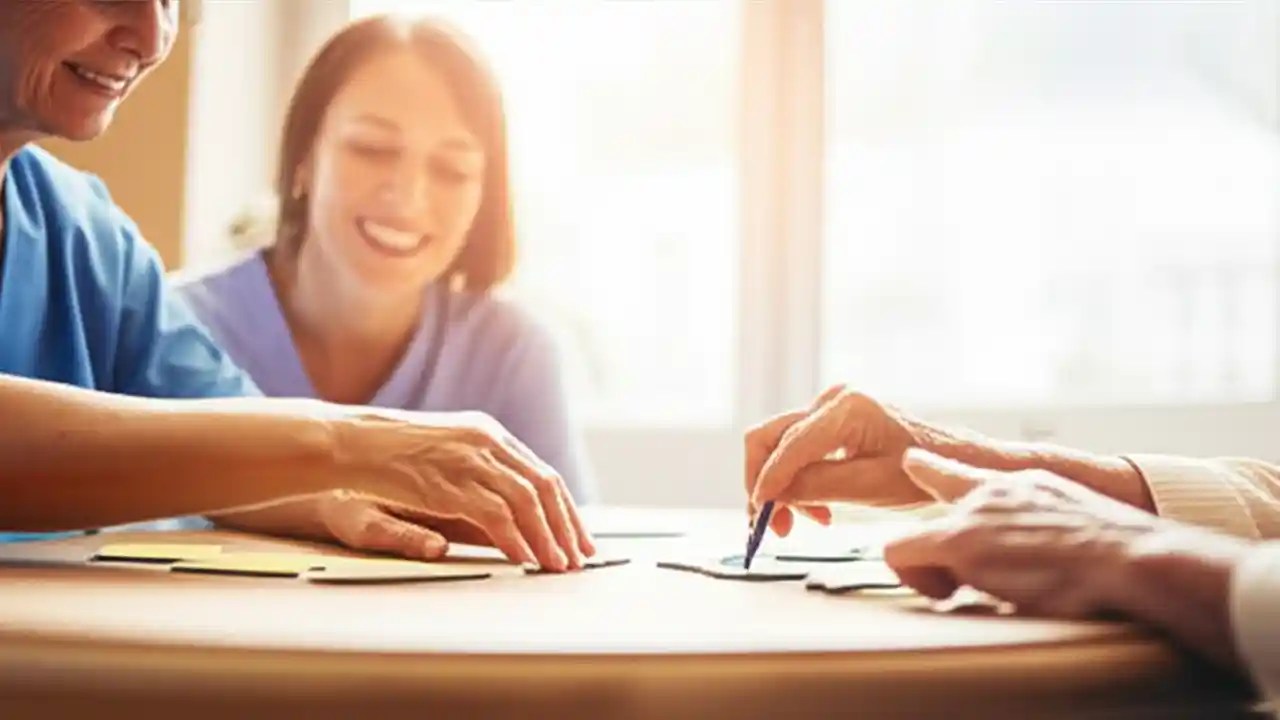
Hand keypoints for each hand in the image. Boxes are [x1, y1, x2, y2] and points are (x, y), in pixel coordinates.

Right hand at [335, 409, 594, 571]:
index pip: (543, 473)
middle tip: (580, 558)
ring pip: (527, 501)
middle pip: (545, 486)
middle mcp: (488, 442)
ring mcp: (470, 460)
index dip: (565, 509)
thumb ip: (480, 467)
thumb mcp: (447, 449)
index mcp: (491, 434)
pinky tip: (523, 558)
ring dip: (546, 537)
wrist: (352, 442)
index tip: (579, 538)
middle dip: (567, 526)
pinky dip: (515, 538)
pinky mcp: (450, 482)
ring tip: (556, 566)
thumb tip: (515, 498)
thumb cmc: (395, 452)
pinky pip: (496, 514)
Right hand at [745, 385, 933, 535]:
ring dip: (780, 485)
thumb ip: (817, 486)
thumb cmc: (920, 475)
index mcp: (847, 407)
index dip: (767, 481)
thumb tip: (772, 494)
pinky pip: (796, 448)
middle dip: (764, 482)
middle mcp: (832, 399)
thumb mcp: (870, 487)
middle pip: (769, 436)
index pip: (788, 445)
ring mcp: (829, 406)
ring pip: (778, 445)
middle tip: (772, 523)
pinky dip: (796, 479)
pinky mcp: (830, 420)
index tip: (758, 516)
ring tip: (801, 521)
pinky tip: (816, 508)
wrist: (951, 463)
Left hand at [885, 450, 1248, 666]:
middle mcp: (991, 493)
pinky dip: (918, 579)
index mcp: (1024, 487)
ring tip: (958, 596)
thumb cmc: (1121, 559)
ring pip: (913, 540)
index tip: (914, 463)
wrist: (1131, 558)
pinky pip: (902, 553)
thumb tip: (1055, 555)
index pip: (969, 474)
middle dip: (942, 558)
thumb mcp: (1084, 528)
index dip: (935, 471)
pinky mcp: (959, 541)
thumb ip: (1052, 531)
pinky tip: (948, 596)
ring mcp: (972, 513)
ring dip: (930, 574)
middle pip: (937, 519)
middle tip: (959, 589)